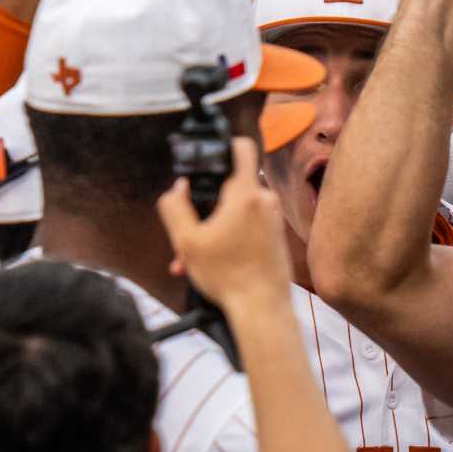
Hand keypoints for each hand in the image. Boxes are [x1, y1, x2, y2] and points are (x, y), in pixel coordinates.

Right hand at [157, 138, 291, 316]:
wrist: (263, 308)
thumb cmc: (228, 277)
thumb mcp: (186, 241)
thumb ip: (175, 207)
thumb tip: (178, 189)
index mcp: (245, 194)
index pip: (241, 148)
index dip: (223, 143)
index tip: (210, 152)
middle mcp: (265, 201)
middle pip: (231, 186)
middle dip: (208, 206)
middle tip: (190, 230)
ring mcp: (274, 219)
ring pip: (238, 211)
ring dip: (215, 228)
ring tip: (195, 257)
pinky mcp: (277, 236)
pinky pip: (250, 226)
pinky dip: (231, 238)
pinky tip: (213, 264)